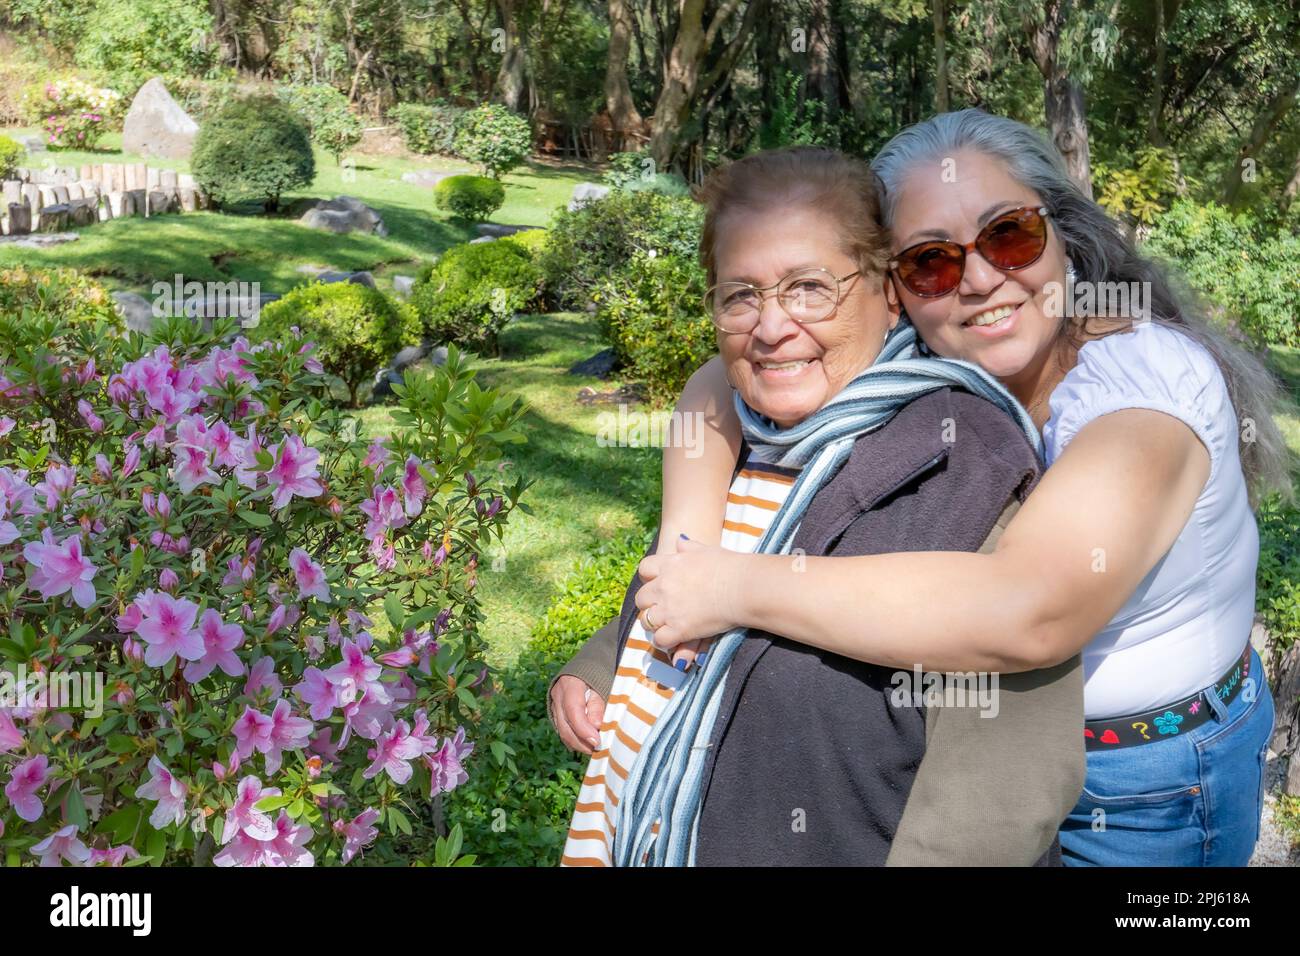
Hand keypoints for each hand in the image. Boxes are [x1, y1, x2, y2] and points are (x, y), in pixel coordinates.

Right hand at [551, 675, 603, 753]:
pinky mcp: (555, 712)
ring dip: (577, 743)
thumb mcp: (601, 687)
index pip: (573, 712)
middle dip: (581, 742)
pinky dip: (572, 739)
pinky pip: (561, 729)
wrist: (584, 667)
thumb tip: (596, 726)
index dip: (584, 730)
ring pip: (561, 730)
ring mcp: (554, 704)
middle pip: (565, 725)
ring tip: (592, 749)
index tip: (597, 741)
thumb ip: (598, 706)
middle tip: (597, 749)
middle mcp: (557, 696)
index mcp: (570, 685)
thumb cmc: (596, 676)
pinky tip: (583, 745)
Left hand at [635, 535, 743, 651]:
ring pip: (646, 621)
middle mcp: (664, 586)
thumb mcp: (706, 550)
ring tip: (665, 626)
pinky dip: (665, 642)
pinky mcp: (679, 629)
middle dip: (649, 604)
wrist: (742, 587)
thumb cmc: (730, 567)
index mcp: (670, 565)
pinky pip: (660, 639)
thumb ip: (689, 546)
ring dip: (654, 624)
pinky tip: (673, 640)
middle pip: (641, 598)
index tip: (657, 584)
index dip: (648, 578)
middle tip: (661, 609)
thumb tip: (680, 539)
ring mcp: (669, 609)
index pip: (644, 569)